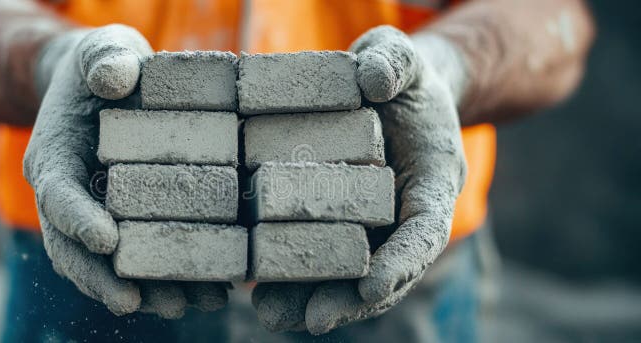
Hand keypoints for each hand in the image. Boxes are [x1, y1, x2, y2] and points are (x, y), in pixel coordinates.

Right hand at [24, 24, 228, 318]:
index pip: (58, 195)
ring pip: (103, 265)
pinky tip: (202, 290)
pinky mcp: (119, 224)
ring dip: (138, 289)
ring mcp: (90, 215)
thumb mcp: (104, 49)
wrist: (104, 86)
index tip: (107, 241)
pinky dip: (161, 278)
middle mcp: (66, 195)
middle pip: (72, 248)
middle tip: (136, 301)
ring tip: (182, 305)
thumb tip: (116, 77)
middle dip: (101, 278)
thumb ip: (106, 59)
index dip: (78, 220)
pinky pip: (134, 259)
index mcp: (54, 156)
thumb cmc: (105, 65)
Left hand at [252, 25, 467, 334]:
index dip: (402, 261)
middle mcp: (405, 213)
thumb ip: (395, 61)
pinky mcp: (341, 224)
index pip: (425, 230)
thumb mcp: (401, 57)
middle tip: (312, 319)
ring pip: (351, 273)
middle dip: (351, 298)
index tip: (371, 286)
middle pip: (386, 267)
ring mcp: (374, 224)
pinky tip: (260, 290)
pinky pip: (323, 256)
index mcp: (433, 181)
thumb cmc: (399, 75)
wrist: (389, 93)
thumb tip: (372, 78)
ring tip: (272, 312)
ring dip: (315, 298)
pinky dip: (296, 277)